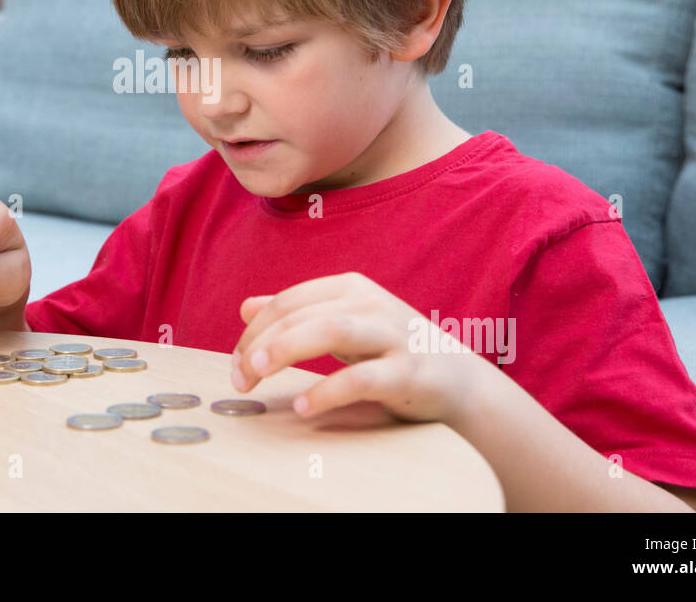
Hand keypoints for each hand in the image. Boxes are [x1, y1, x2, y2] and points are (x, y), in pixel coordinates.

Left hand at [230, 272, 483, 424]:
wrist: (459, 381)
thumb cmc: (392, 350)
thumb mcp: (344, 324)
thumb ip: (298, 315)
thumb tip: (247, 308)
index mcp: (350, 289)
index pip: (288, 301)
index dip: (255, 330)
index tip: (236, 363)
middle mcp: (370, 305)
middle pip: (301, 315)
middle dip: (260, 344)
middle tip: (239, 376)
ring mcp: (391, 336)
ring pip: (330, 330)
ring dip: (286, 350)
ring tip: (258, 373)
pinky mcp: (408, 372)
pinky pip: (362, 378)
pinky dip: (327, 391)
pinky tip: (304, 406)